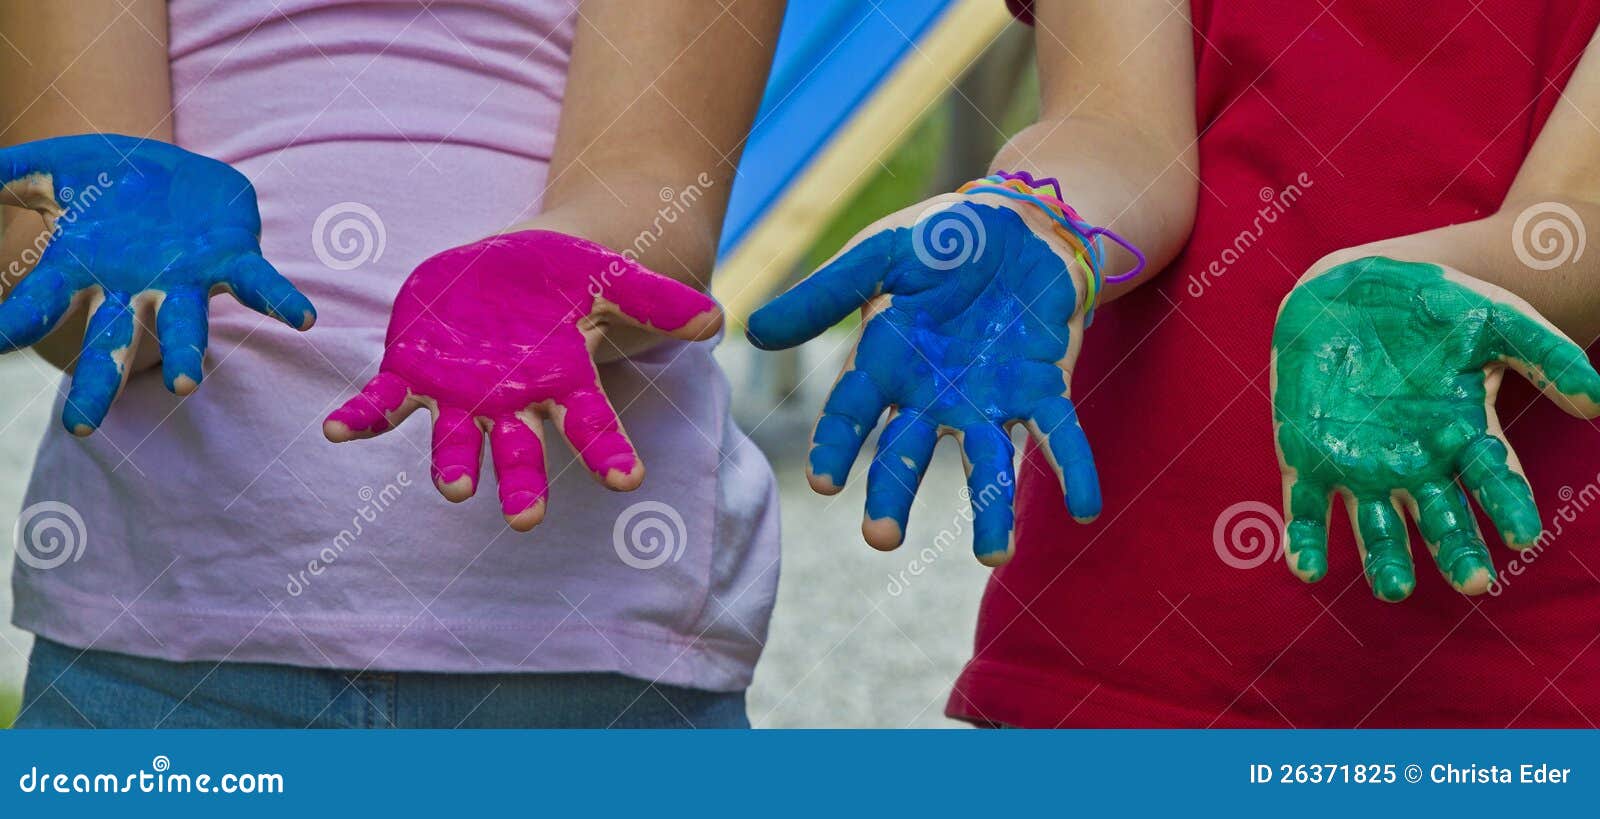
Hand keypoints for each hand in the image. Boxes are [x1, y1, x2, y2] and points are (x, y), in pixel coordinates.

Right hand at [0, 134, 315, 433]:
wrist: (177, 170)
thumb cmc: (110, 180)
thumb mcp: (53, 170)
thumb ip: (8, 175)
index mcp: (84, 267)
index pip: (38, 303)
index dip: (12, 325)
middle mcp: (134, 286)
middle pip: (110, 341)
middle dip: (98, 381)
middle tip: (81, 426)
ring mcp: (184, 279)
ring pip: (184, 325)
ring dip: (185, 353)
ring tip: (185, 384)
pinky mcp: (230, 260)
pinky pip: (260, 284)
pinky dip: (283, 302)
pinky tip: (306, 319)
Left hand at [323, 230, 722, 530]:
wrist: (510, 269)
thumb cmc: (567, 279)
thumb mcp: (613, 277)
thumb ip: (659, 301)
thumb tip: (719, 321)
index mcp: (561, 382)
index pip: (590, 424)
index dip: (607, 451)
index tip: (628, 480)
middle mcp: (511, 402)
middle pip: (520, 452)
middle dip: (521, 485)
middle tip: (525, 520)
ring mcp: (459, 394)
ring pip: (453, 440)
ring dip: (450, 464)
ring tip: (452, 488)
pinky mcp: (412, 373)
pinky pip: (384, 403)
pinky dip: (360, 419)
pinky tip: (337, 431)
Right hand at [746, 195, 1100, 565]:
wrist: (1019, 224)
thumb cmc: (939, 241)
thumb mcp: (879, 255)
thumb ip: (825, 293)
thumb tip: (752, 330)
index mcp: (884, 364)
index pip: (851, 414)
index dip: (837, 446)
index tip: (826, 482)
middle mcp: (931, 397)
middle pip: (906, 455)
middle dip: (893, 496)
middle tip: (882, 537)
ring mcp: (987, 400)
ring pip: (985, 464)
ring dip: (990, 510)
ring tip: (994, 554)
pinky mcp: (1041, 389)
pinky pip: (1059, 435)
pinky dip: (1072, 470)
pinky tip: (1082, 508)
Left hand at [1272, 256, 1599, 600]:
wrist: (1351, 287)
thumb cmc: (1433, 306)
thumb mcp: (1497, 320)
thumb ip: (1545, 356)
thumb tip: (1598, 402)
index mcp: (1464, 438)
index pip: (1494, 484)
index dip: (1508, 510)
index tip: (1522, 536)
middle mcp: (1415, 464)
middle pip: (1441, 519)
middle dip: (1456, 550)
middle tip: (1473, 581)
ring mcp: (1360, 466)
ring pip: (1376, 527)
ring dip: (1385, 560)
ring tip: (1394, 590)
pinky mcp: (1307, 459)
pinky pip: (1306, 509)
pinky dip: (1306, 540)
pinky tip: (1307, 570)